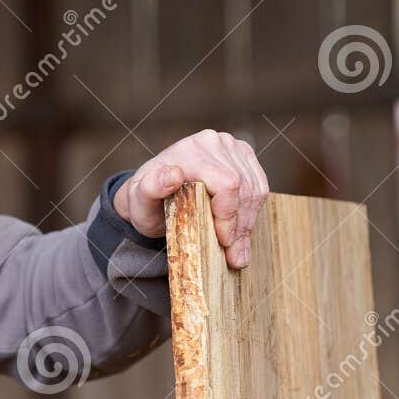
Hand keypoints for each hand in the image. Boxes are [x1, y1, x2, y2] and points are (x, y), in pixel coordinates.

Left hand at [112, 129, 268, 269]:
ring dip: (248, 223)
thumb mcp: (138, 201)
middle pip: (244, 188)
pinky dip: (253, 212)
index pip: (228, 183)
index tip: (224, 242)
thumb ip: (150, 189)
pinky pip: (260, 186)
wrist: (151, 194)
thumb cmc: (146, 202)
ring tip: (237, 250)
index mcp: (191, 150)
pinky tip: (241, 231)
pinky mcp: (243, 155)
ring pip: (255, 189)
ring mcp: (231, 146)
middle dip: (241, 226)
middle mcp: (213, 142)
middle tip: (234, 256)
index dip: (229, 216)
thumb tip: (173, 175)